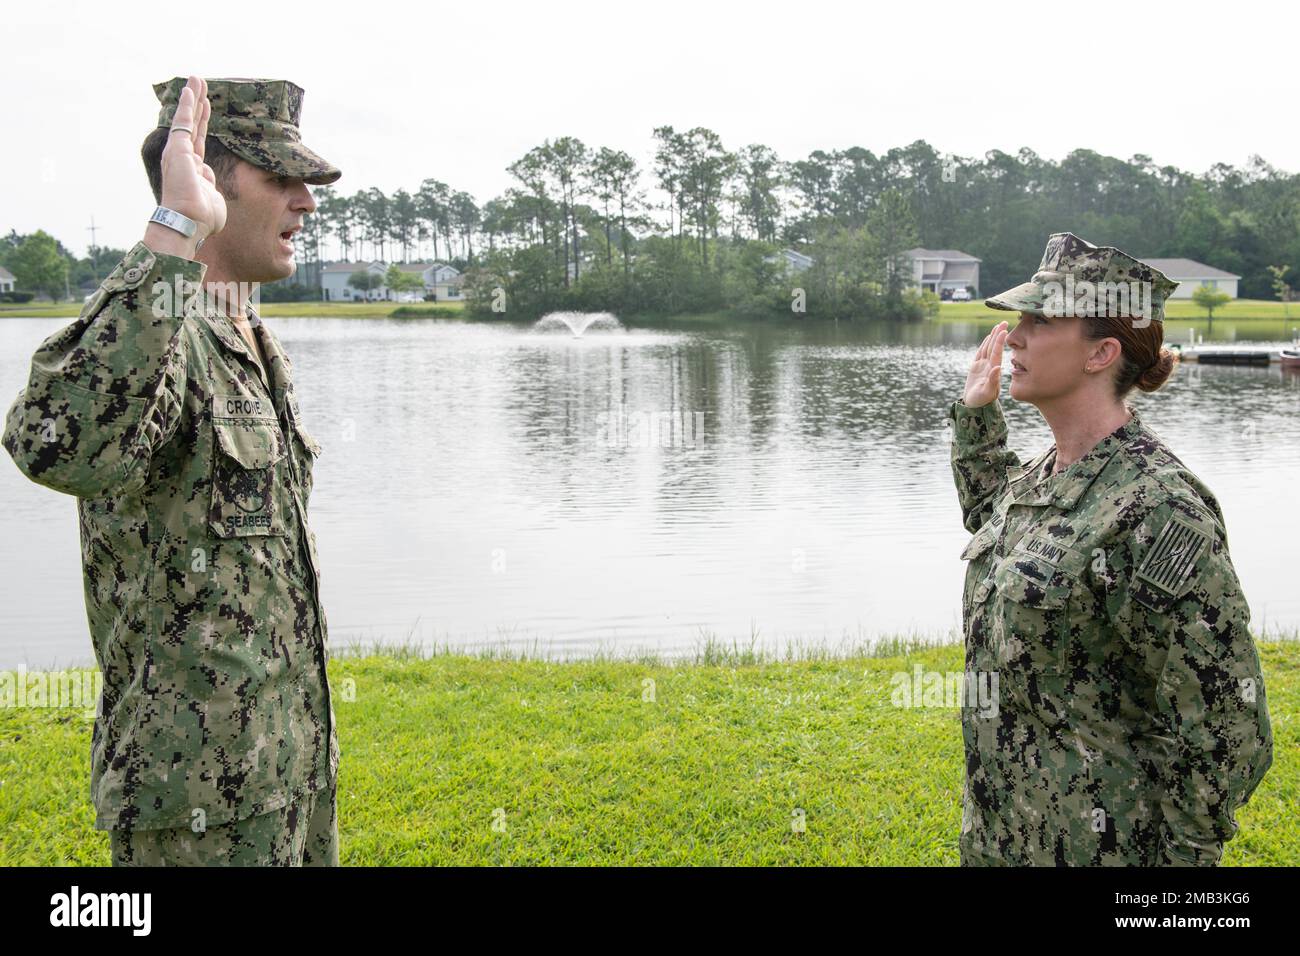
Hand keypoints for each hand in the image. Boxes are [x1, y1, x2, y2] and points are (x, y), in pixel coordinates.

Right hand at [144, 76, 226, 257]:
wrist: (188, 223)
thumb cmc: (202, 218)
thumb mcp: (212, 197)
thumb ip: (210, 184)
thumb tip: (208, 177)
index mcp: (193, 169)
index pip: (198, 139)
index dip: (203, 122)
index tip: (207, 106)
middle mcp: (183, 158)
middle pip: (192, 125)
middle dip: (198, 104)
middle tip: (200, 85)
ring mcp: (179, 153)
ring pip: (188, 120)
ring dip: (193, 99)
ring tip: (197, 80)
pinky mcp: (178, 150)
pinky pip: (184, 123)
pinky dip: (188, 106)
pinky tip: (191, 91)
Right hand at [963, 321, 1007, 406]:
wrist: (974, 405)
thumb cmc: (981, 400)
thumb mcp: (987, 392)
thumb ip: (993, 380)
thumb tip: (998, 367)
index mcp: (993, 370)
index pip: (997, 353)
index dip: (999, 342)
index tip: (1004, 331)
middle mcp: (990, 365)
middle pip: (994, 347)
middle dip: (998, 335)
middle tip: (1004, 322)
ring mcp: (984, 365)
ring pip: (988, 348)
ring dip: (993, 337)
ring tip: (998, 325)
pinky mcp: (976, 367)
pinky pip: (981, 352)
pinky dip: (985, 344)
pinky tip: (989, 337)